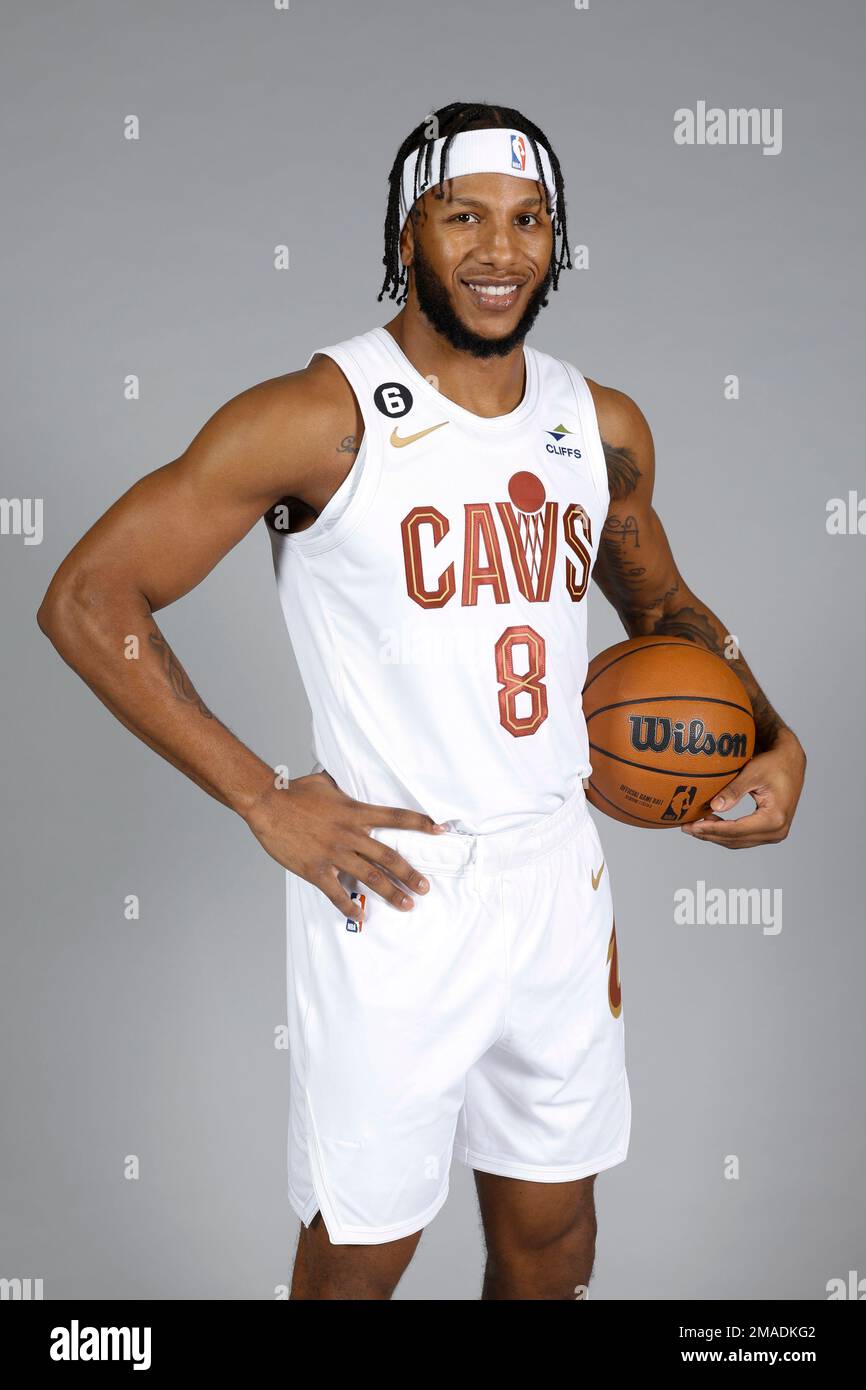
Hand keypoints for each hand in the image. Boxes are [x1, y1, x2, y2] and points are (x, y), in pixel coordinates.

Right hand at [244, 770, 445, 920]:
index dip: (420, 823)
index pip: (396, 817)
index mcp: (355, 812)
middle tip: (425, 887)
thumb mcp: (325, 782)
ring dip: (391, 893)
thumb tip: (345, 779)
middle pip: (389, 857)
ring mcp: (334, 854)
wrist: (267, 804)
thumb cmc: (294, 792)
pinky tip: (359, 915)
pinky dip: (349, 905)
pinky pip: (337, 892)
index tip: (440, 830)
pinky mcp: (316, 869)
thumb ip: (342, 787)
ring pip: (370, 878)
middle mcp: (350, 834)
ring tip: (407, 904)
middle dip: (410, 874)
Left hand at [681, 727, 805, 849]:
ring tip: (693, 826)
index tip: (691, 825)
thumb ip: (734, 790)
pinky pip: (743, 837)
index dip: (711, 829)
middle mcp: (777, 831)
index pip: (736, 830)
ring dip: (715, 835)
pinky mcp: (769, 831)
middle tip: (685, 827)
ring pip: (738, 841)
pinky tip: (708, 823)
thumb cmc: (774, 763)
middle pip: (735, 839)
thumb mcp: (753, 772)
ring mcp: (774, 834)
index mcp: (775, 819)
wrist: (791, 762)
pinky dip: (724, 832)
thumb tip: (714, 807)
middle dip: (709, 834)